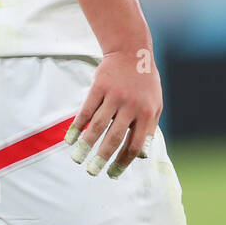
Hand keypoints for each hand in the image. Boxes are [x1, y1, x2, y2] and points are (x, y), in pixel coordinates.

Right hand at [65, 48, 161, 179]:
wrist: (132, 51)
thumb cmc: (145, 82)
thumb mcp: (155, 104)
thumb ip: (149, 128)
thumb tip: (141, 156)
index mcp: (147, 113)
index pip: (134, 145)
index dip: (123, 162)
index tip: (112, 174)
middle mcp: (131, 106)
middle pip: (114, 138)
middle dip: (102, 158)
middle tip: (92, 172)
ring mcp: (115, 95)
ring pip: (98, 126)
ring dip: (86, 146)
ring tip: (77, 159)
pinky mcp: (99, 87)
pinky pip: (86, 110)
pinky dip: (76, 126)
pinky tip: (69, 139)